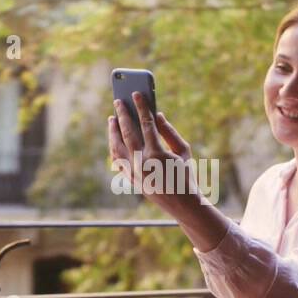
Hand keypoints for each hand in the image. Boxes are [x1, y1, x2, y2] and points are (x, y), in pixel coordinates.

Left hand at [107, 91, 199, 214]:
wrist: (182, 203)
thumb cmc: (185, 173)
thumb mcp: (183, 151)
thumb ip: (169, 131)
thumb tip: (157, 115)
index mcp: (157, 153)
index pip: (146, 123)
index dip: (141, 107)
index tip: (136, 94)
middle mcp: (142, 162)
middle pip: (128, 132)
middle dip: (122, 114)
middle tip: (118, 101)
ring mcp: (133, 172)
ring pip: (117, 146)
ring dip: (113, 131)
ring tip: (112, 119)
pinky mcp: (130, 179)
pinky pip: (117, 160)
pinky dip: (114, 147)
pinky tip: (114, 138)